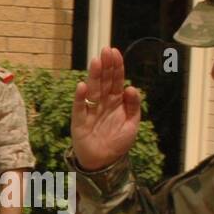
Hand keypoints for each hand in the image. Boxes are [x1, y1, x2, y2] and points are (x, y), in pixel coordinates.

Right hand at [71, 46, 141, 171]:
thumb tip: (132, 87)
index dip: (116, 66)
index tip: (115, 52)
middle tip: (105, 51)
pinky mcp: (80, 121)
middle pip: (103, 81)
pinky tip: (82, 86)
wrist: (105, 162)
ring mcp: (91, 110)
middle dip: (105, 66)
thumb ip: (133, 106)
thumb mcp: (132, 124)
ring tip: (96, 62)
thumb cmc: (118, 142)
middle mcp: (102, 102)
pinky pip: (80, 107)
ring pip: (93, 90)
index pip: (116, 80)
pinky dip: (80, 97)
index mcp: (115, 101)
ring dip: (94, 76)